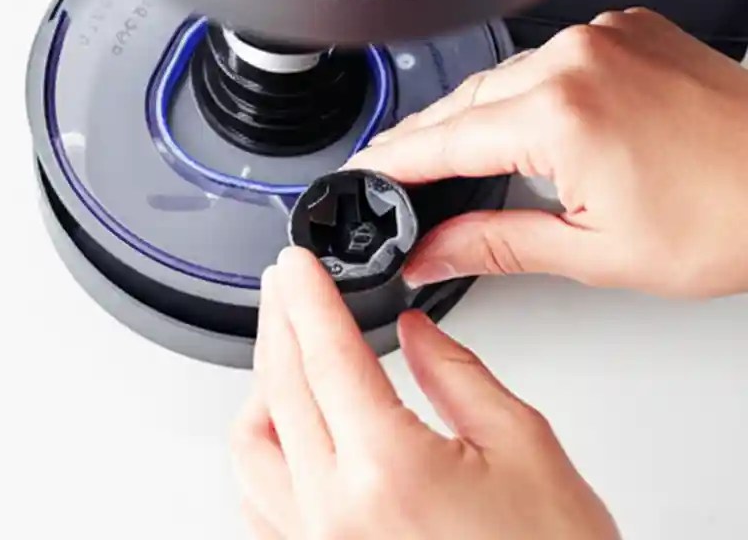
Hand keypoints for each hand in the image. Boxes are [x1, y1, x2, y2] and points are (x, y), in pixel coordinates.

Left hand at [231, 248, 617, 539]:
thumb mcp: (526, 449)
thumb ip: (459, 376)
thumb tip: (415, 333)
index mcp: (389, 470)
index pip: (328, 357)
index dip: (308, 299)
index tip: (296, 265)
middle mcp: (337, 512)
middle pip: (281, 391)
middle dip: (278, 325)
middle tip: (284, 287)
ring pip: (253, 448)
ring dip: (259, 389)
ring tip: (283, 353)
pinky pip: (260, 502)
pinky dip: (262, 453)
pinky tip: (280, 431)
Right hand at [347, 8, 747, 298]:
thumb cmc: (733, 217)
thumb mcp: (596, 253)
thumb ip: (494, 246)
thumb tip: (431, 254)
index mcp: (560, 115)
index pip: (442, 140)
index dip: (391, 162)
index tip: (360, 175)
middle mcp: (575, 60)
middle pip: (464, 101)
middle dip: (424, 140)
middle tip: (394, 177)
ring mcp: (603, 38)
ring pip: (503, 75)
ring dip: (474, 114)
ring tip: (454, 159)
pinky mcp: (626, 30)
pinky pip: (548, 57)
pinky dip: (524, 89)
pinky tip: (521, 121)